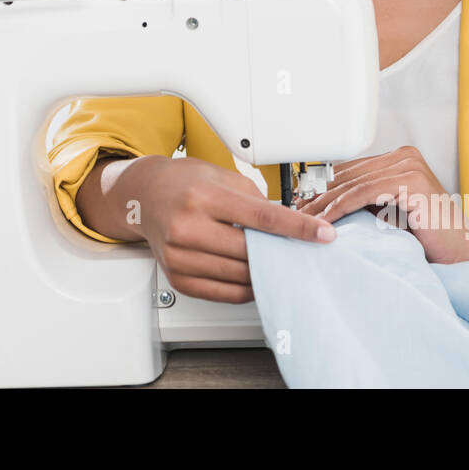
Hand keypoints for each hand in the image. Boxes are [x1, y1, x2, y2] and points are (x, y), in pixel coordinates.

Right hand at [120, 155, 337, 303]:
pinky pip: (222, 293)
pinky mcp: (177, 277)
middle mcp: (187, 226)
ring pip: (239, 276)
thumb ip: (255, 200)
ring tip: (277, 262)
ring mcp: (179, 255)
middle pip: (250, 251)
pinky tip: (254, 276)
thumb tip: (289, 225)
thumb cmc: (185, 183)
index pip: (262, 216)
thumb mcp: (222, 176)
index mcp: (203, 196)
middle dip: (281, 252)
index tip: (323, 234)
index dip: (298, 228)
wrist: (144, 196)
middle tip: (301, 250)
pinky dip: (245, 288)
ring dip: (265, 272)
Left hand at [293, 146, 468, 263]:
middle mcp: (404, 156)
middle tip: (295, 211)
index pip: (350, 169)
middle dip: (318, 194)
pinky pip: (363, 193)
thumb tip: (322, 202)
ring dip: (324, 203)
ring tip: (304, 218)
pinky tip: (325, 220)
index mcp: (399, 158)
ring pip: (352, 183)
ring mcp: (408, 165)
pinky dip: (340, 207)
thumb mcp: (389, 211)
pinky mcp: (410, 180)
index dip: (322, 186)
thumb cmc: (429, 237)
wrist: (465, 252)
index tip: (300, 203)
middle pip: (348, 174)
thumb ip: (365, 200)